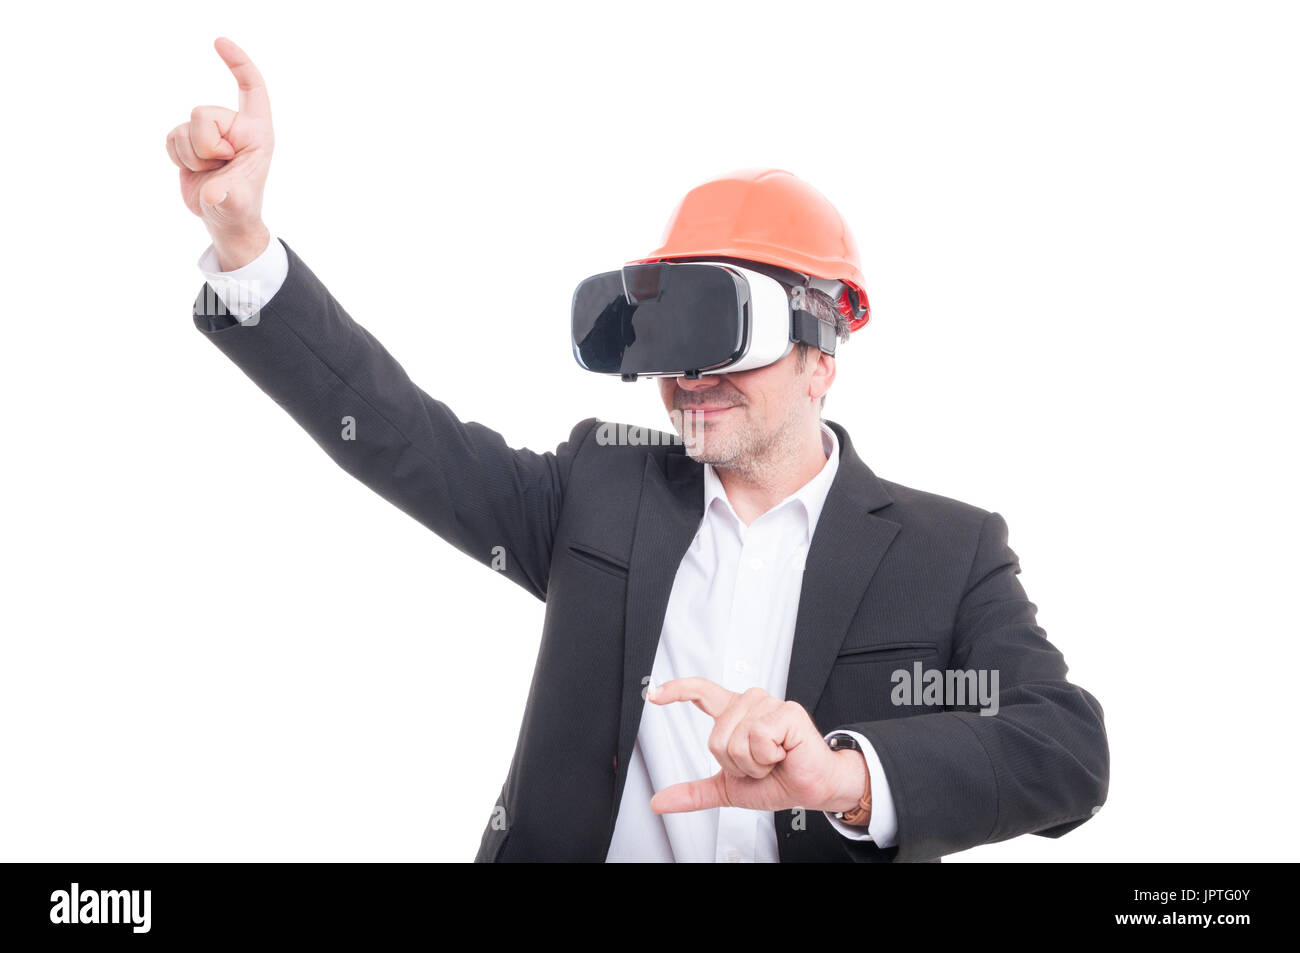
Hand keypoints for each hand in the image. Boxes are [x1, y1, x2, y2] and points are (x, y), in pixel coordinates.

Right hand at [166, 37, 273, 266]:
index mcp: (256, 132)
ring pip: (183, 128)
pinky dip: (177, 158)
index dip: (238, 63)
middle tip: (220, 168)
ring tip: (209, 172)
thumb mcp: (238, 205)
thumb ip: (229, 197)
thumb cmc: (239, 210)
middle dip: (204, 147)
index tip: (219, 42)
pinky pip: (170, 138)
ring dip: (190, 157)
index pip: (251, 88)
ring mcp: (209, 132)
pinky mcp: (189, 139)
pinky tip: (193, 170)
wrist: (223, 220)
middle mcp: (234, 127)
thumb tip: (217, 194)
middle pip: (202, 113)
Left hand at [647, 677, 868, 817]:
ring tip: (772, 760)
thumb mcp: (727, 788)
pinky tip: (783, 754)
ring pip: (736, 740)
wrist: (810, 788)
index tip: (654, 695)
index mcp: (733, 715)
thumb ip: (693, 792)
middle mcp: (748, 704)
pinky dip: (768, 757)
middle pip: (716, 737)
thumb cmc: (776, 781)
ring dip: (754, 763)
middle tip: (759, 765)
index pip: (700, 692)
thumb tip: (659, 801)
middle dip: (736, 764)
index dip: (676, 691)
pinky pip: (758, 737)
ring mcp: (767, 705)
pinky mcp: (786, 712)